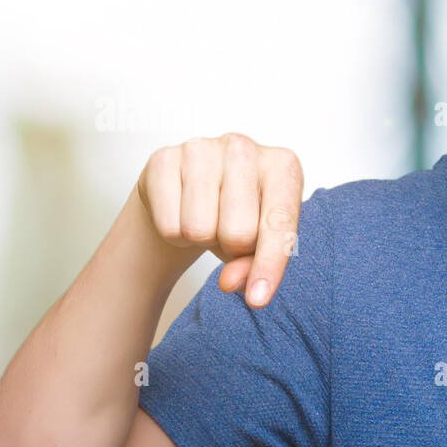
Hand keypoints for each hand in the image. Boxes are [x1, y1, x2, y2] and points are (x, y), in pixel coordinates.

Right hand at [136, 133, 303, 307]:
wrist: (189, 192)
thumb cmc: (238, 216)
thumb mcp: (261, 242)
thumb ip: (256, 266)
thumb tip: (231, 283)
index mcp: (283, 165)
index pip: (280, 224)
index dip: (270, 265)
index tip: (258, 299)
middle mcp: (244, 147)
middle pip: (238, 232)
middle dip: (232, 247)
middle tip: (229, 233)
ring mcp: (201, 147)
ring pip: (199, 228)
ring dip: (201, 238)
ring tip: (207, 219)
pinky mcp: (162, 158)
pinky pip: (168, 224)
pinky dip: (173, 231)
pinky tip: (181, 210)